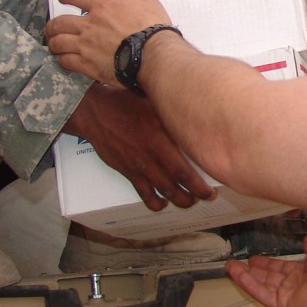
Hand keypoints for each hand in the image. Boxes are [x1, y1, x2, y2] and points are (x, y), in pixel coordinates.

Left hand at [46, 0, 170, 86]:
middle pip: (60, 22)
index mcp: (102, 6)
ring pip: (58, 43)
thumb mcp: (148, 3)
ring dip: (54, 43)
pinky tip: (65, 60)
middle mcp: (88, 24)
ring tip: (55, 45)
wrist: (153, 55)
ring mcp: (85, 45)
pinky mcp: (87, 64)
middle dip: (53, 25)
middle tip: (53, 28)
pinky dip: (63, 60)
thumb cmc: (152, 27)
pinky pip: (66, 62)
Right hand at [65, 83, 214, 210]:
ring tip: (188, 201)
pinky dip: (154, 202)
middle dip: (192, 196)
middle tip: (205, 197)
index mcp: (160, 139)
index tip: (210, 191)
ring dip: (177, 201)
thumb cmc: (127, 103)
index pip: (183, 171)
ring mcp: (137, 166)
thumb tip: (196, 124)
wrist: (95, 112)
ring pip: (161, 192)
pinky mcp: (126, 171)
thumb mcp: (155, 106)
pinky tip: (162, 203)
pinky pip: (142, 193)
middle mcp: (150, 157)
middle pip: (175, 186)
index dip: (199, 186)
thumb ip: (173, 120)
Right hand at [226, 236, 306, 306]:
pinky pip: (263, 295)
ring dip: (246, 278)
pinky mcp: (284, 306)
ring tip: (231, 268)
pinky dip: (250, 285)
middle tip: (236, 264)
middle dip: (251, 272)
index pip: (280, 270)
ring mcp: (289, 298)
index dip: (266, 264)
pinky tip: (239, 276)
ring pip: (262, 287)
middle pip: (268, 279)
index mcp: (303, 274)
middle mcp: (295, 287)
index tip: (253, 259)